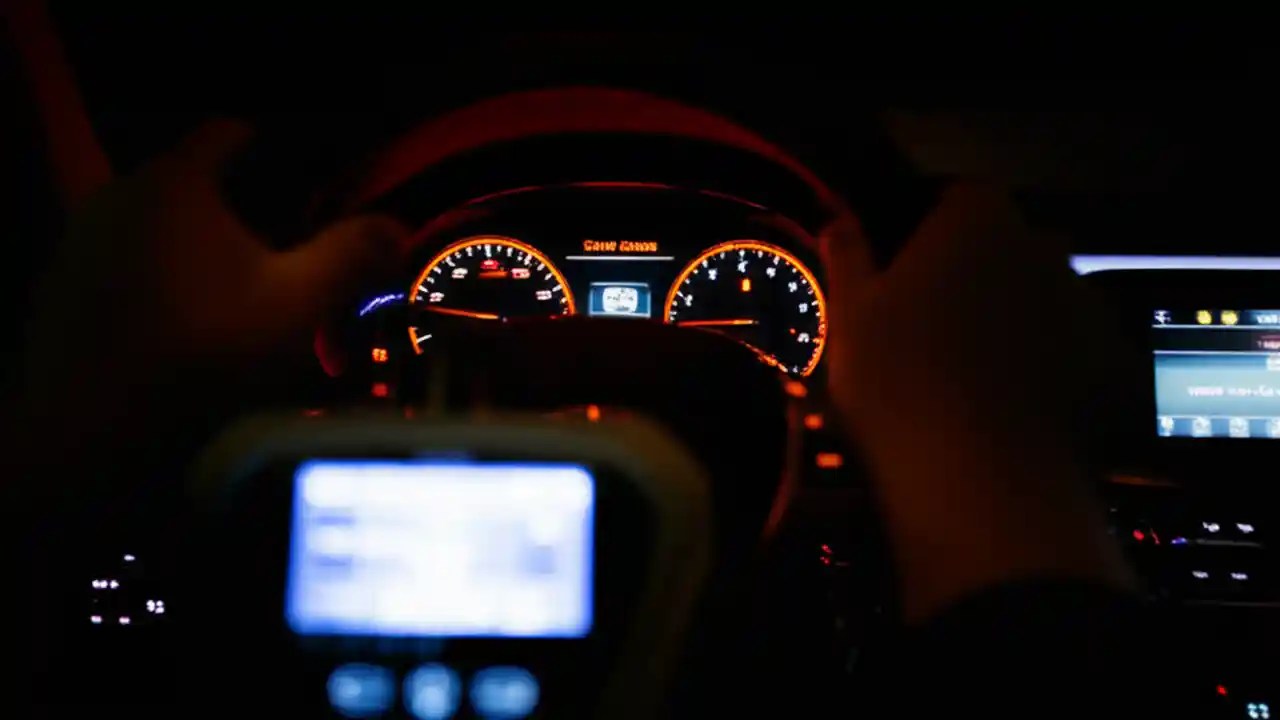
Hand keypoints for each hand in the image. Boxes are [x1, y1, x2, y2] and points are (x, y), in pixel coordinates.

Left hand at [18, 121, 404, 466]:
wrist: (85, 425)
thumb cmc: (199, 351)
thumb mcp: (294, 305)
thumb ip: (349, 256)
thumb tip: (398, 226)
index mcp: (177, 181)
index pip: (229, 132)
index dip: (277, 148)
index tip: (311, 179)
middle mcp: (121, 193)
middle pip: (195, 180)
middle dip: (244, 207)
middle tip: (287, 249)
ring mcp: (84, 239)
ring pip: (161, 224)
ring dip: (201, 246)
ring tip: (243, 291)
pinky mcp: (65, 284)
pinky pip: (130, 261)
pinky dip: (164, 277)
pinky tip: (189, 323)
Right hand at [822, 184, 1131, 620]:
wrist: (980, 484)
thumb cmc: (899, 381)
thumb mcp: (850, 314)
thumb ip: (848, 256)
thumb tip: (840, 221)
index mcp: (979, 220)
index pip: (959, 195)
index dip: (929, 226)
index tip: (902, 267)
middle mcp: (1044, 249)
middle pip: (1005, 247)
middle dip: (977, 273)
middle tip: (932, 324)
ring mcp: (1086, 308)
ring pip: (1040, 299)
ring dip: (1015, 319)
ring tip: (972, 373)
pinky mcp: (1111, 367)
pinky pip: (1071, 352)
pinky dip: (1048, 366)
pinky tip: (1013, 406)